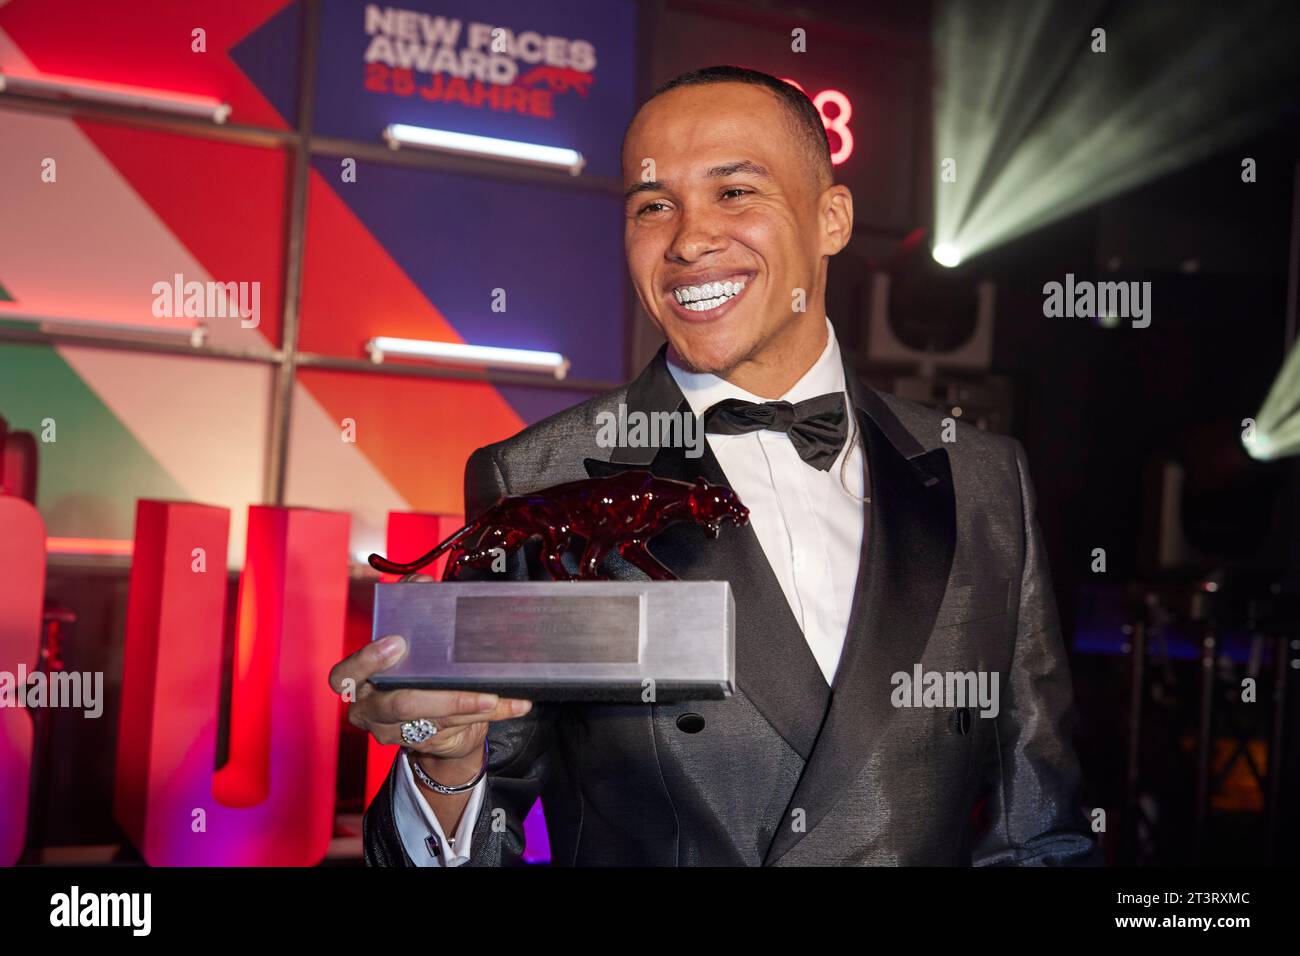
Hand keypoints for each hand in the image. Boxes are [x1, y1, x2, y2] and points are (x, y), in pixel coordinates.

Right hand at [328, 575, 532, 762]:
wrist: (429, 710)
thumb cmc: (413, 666)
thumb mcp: (410, 634)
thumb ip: (409, 604)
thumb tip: (420, 583)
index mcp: (358, 679)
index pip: (344, 675)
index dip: (366, 661)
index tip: (397, 643)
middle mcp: (371, 709)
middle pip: (399, 705)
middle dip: (439, 697)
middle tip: (471, 684)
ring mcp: (394, 732)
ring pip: (434, 721)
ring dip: (470, 706)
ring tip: (497, 695)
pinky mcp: (424, 743)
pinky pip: (458, 728)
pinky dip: (492, 714)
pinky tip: (515, 704)